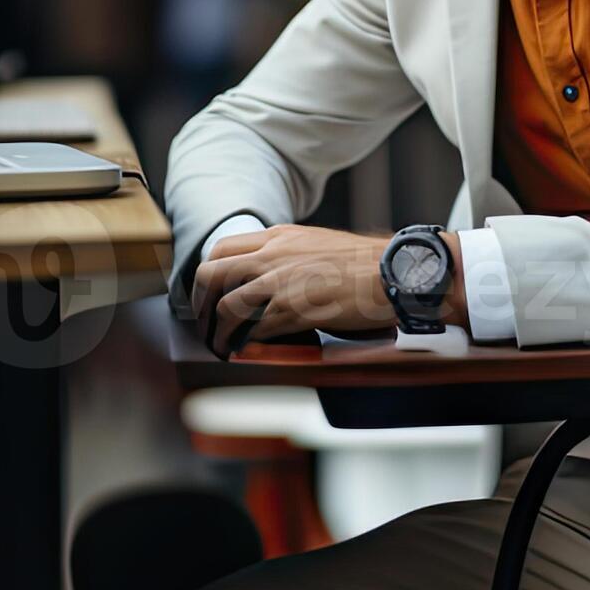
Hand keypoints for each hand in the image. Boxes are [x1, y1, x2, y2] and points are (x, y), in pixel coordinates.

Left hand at [193, 225, 465, 352]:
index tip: (207, 292)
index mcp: (278, 237)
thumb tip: (271, 272)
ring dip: (218, 331)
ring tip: (221, 346)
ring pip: (226, 306)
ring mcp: (280, 283)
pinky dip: (245, 344)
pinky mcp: (293, 310)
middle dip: (199, 303)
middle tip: (203, 323)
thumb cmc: (363, 261)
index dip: (206, 274)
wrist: (390, 271)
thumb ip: (288, 253)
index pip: (222, 248)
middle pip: (211, 274)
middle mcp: (272, 256)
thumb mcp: (317, 242)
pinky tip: (244, 353)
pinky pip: (255, 330)